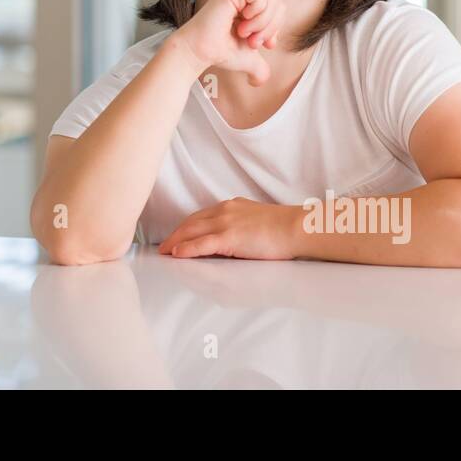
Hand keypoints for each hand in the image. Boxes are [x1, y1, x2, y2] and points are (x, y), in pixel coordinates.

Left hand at [157, 197, 297, 259]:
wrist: (296, 227)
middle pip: (191, 222)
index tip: (177, 235)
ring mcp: (226, 223)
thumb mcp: (256, 220)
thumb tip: (234, 238)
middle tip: (164, 245)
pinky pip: (201, 243)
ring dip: (175, 242)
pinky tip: (176, 254)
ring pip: (192, 231)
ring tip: (165, 252)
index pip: (201, 215)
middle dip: (176, 234)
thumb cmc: (284, 227)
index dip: (186, 226)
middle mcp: (225, 211)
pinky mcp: (229, 237)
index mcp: (232, 206)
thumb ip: (241, 225)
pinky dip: (186, 249)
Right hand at [169, 0, 286, 86]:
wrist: (202, 52)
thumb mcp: (248, 57)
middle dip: (268, 30)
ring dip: (261, 26)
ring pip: (272, 2)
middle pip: (279, 6)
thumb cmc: (220, 51)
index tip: (254, 43)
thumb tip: (257, 82)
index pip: (280, 9)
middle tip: (249, 40)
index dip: (272, 30)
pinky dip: (256, 18)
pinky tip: (239, 24)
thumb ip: (259, 66)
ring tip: (242, 33)